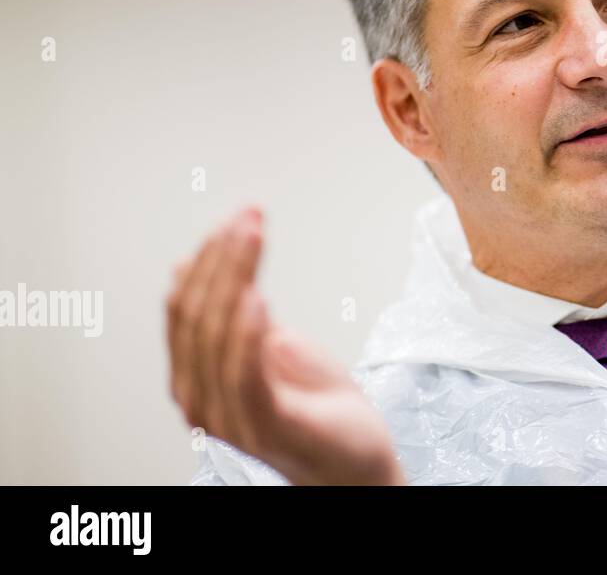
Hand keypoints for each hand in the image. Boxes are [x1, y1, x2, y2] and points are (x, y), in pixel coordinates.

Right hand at [166, 207, 403, 484]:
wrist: (352, 460)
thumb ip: (230, 310)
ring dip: (234, 278)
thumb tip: (186, 265)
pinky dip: (246, 332)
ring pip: (215, 336)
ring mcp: (229, 416)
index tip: (237, 218)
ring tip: (253, 238)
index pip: (183, 307)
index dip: (207, 259)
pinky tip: (257, 296)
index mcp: (194, 376)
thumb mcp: (267, 345)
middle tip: (248, 218)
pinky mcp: (265, 426)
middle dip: (221, 259)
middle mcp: (200, 397)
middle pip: (195, 316)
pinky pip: (244, 375)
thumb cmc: (312, 406)